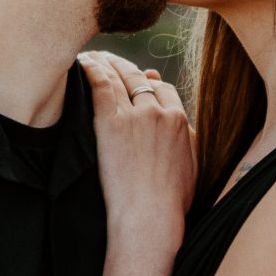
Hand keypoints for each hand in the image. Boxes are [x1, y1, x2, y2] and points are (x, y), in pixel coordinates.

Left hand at [79, 53, 195, 241]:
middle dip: (124, 67)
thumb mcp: (191, 169)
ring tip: (93, 58)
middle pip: (139, 79)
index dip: (148, 82)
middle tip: (111, 61)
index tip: (138, 80)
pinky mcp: (110, 123)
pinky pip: (100, 85)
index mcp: (180, 121)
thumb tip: (183, 129)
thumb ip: (188, 142)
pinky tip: (84, 64)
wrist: (150, 217)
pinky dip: (92, 70)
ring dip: (106, 63)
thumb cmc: (170, 203)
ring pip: (119, 77)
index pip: (163, 90)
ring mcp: (134, 116)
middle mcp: (159, 112)